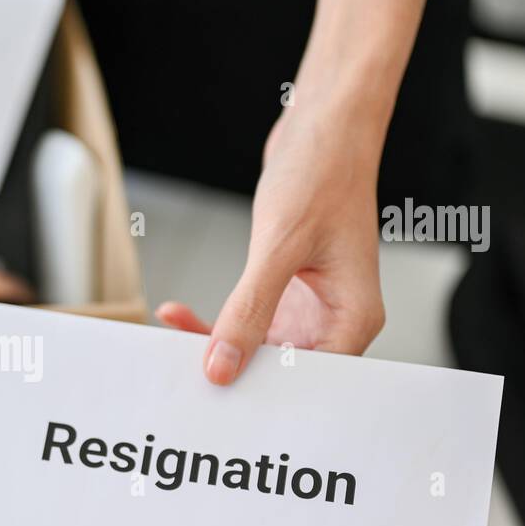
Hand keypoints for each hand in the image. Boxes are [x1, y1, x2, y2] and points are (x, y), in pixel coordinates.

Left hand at [157, 103, 384, 384]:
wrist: (323, 124)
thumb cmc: (323, 172)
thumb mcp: (279, 246)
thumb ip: (249, 309)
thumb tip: (222, 364)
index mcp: (353, 318)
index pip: (313, 383)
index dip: (267, 396)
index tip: (221, 401)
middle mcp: (334, 319)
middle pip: (282, 372)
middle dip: (234, 374)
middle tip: (184, 379)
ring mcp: (309, 307)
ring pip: (257, 349)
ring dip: (214, 346)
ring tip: (171, 344)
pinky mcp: (285, 291)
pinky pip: (245, 320)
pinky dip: (212, 320)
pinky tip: (176, 312)